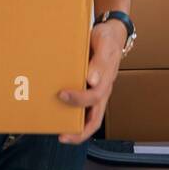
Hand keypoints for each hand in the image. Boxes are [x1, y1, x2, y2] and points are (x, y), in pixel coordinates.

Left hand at [58, 19, 126, 143]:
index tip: (62, 94)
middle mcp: (101, 91)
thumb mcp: (105, 45)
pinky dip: (71, 114)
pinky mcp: (88, 90)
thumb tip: (93, 81)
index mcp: (106, 81)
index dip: (79, 100)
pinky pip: (82, 108)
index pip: (94, 98)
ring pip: (88, 118)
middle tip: (62, 136)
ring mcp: (95, 92)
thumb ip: (100, 62)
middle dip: (79, 132)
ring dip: (75, 128)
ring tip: (57, 131)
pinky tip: (57, 113)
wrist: (112, 34)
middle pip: (94, 120)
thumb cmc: (107, 39)